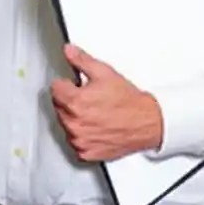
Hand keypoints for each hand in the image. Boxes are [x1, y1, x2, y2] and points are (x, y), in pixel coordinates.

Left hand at [51, 44, 163, 161]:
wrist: (148, 123)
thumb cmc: (129, 102)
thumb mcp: (104, 73)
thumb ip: (82, 60)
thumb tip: (69, 51)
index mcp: (75, 102)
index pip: (55, 88)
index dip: (67, 84)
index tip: (76, 86)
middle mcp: (74, 123)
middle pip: (59, 106)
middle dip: (70, 100)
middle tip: (90, 98)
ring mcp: (80, 140)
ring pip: (65, 124)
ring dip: (74, 118)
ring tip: (95, 113)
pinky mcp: (86, 152)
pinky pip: (75, 142)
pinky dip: (82, 136)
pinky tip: (95, 128)